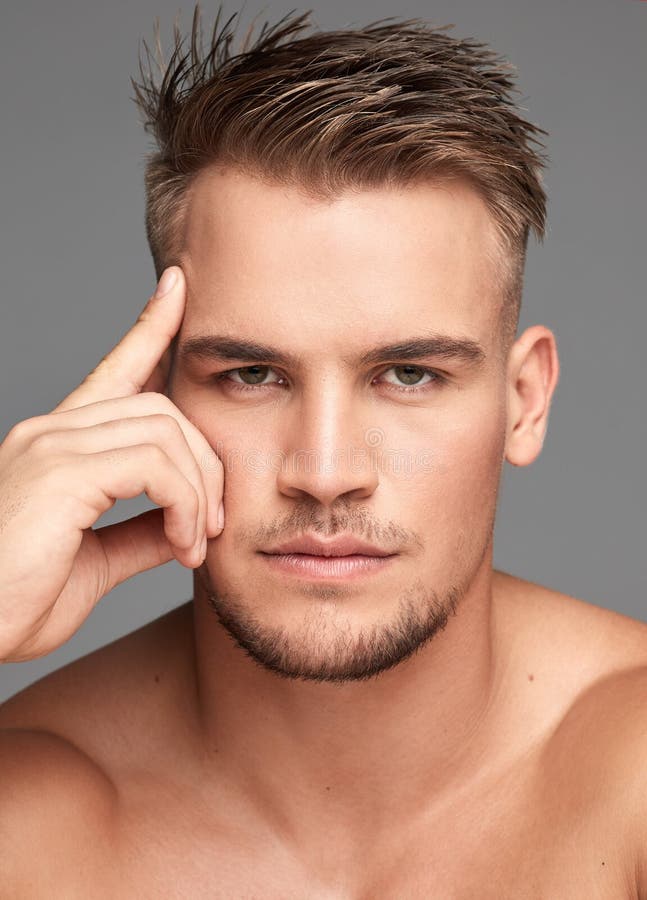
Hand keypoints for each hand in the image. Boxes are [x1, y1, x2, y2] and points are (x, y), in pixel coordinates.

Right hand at [0, 266, 223, 662]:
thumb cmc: (17, 602)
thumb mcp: (97, 562)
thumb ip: (143, 532)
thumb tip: (189, 520)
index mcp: (58, 445)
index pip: (114, 369)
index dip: (150, 328)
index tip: (178, 289)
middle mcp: (51, 431)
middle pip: (160, 405)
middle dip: (205, 460)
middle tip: (211, 523)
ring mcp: (50, 445)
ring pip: (164, 426)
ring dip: (198, 488)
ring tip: (195, 541)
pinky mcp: (57, 471)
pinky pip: (153, 462)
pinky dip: (184, 502)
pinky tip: (182, 544)